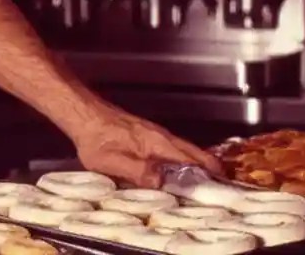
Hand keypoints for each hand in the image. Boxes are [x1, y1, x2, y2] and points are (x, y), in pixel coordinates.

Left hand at [70, 104, 222, 187]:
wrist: (83, 116)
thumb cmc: (95, 138)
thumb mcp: (112, 162)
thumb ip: (138, 172)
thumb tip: (162, 183)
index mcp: (158, 144)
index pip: (194, 160)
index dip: (210, 176)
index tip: (221, 189)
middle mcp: (162, 137)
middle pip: (196, 154)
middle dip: (210, 171)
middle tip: (218, 189)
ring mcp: (156, 135)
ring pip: (185, 151)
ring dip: (197, 166)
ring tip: (202, 186)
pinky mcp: (147, 136)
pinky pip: (173, 150)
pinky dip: (183, 162)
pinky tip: (176, 173)